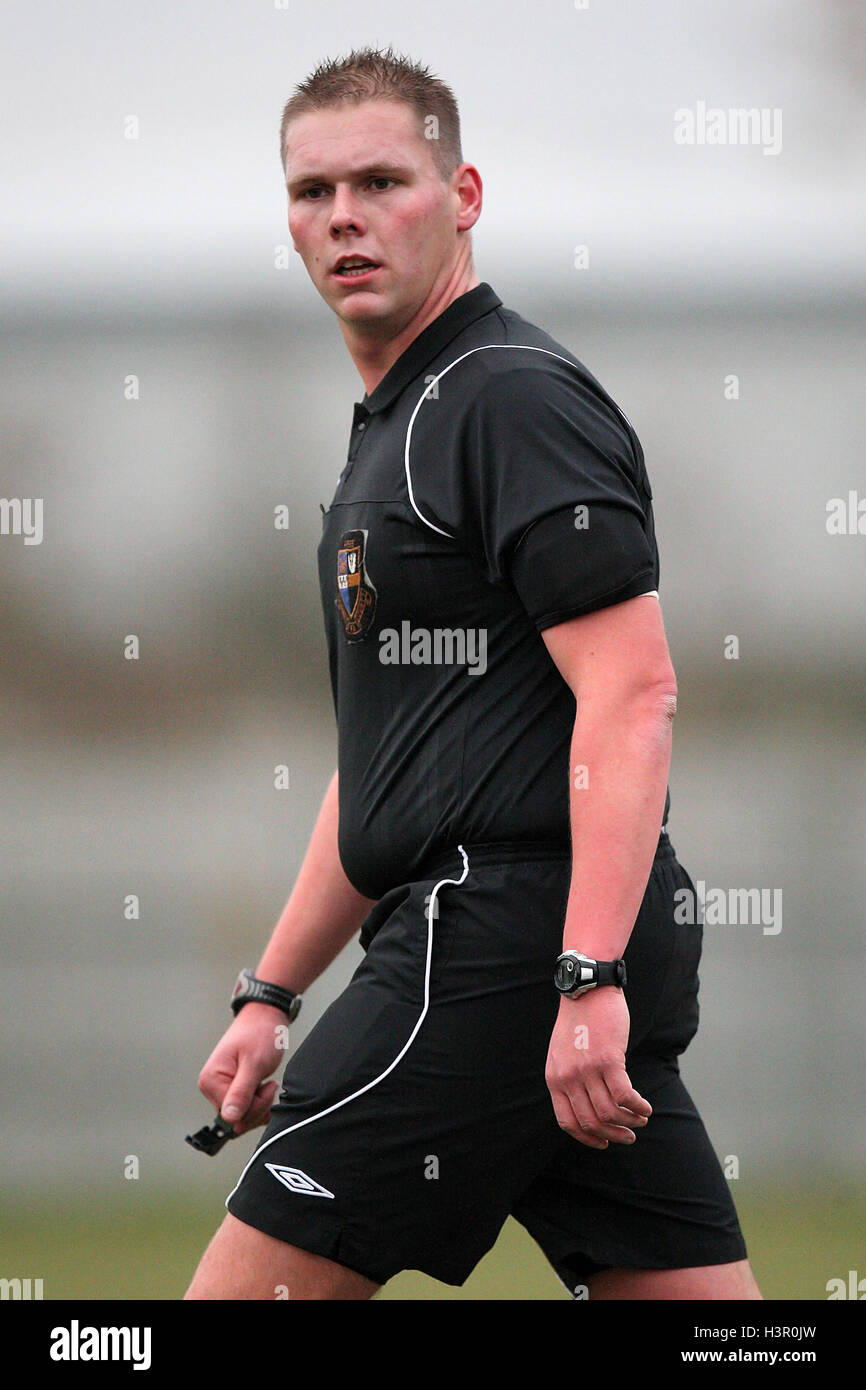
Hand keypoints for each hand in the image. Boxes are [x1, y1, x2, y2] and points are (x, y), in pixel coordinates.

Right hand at [197, 1003, 288, 1135]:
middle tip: (269, 1084)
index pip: (231, 1116)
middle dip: (258, 1106)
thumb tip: (229, 1119)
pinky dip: (259, 1104)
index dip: (254, 1107)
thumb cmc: (259, 1034)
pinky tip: (266, 1090)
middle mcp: (211, 1087)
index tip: (267, 1087)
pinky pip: (244, 1110)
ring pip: (242, 1116)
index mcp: (211, 1081)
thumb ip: (242, 1092)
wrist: (265, 1017)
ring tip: (267, 1083)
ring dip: (260, 1104)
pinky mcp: (231, 1089)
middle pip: (236, 1119)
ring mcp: (221, 1088)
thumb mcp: (254, 1063)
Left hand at [545, 988, 651, 1148]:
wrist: (587, 991)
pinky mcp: (608, 1060)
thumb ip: (569, 1077)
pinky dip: (638, 1106)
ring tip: (641, 1119)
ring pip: (611, 1113)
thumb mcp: (562, 1052)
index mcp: (555, 1078)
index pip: (568, 1122)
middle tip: (629, 1136)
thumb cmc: (579, 1020)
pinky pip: (625, 1096)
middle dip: (614, 1135)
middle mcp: (568, 1078)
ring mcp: (587, 1070)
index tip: (603, 1143)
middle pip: (593, 1122)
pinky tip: (645, 1107)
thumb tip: (588, 1105)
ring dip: (630, 1122)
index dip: (588, 1138)